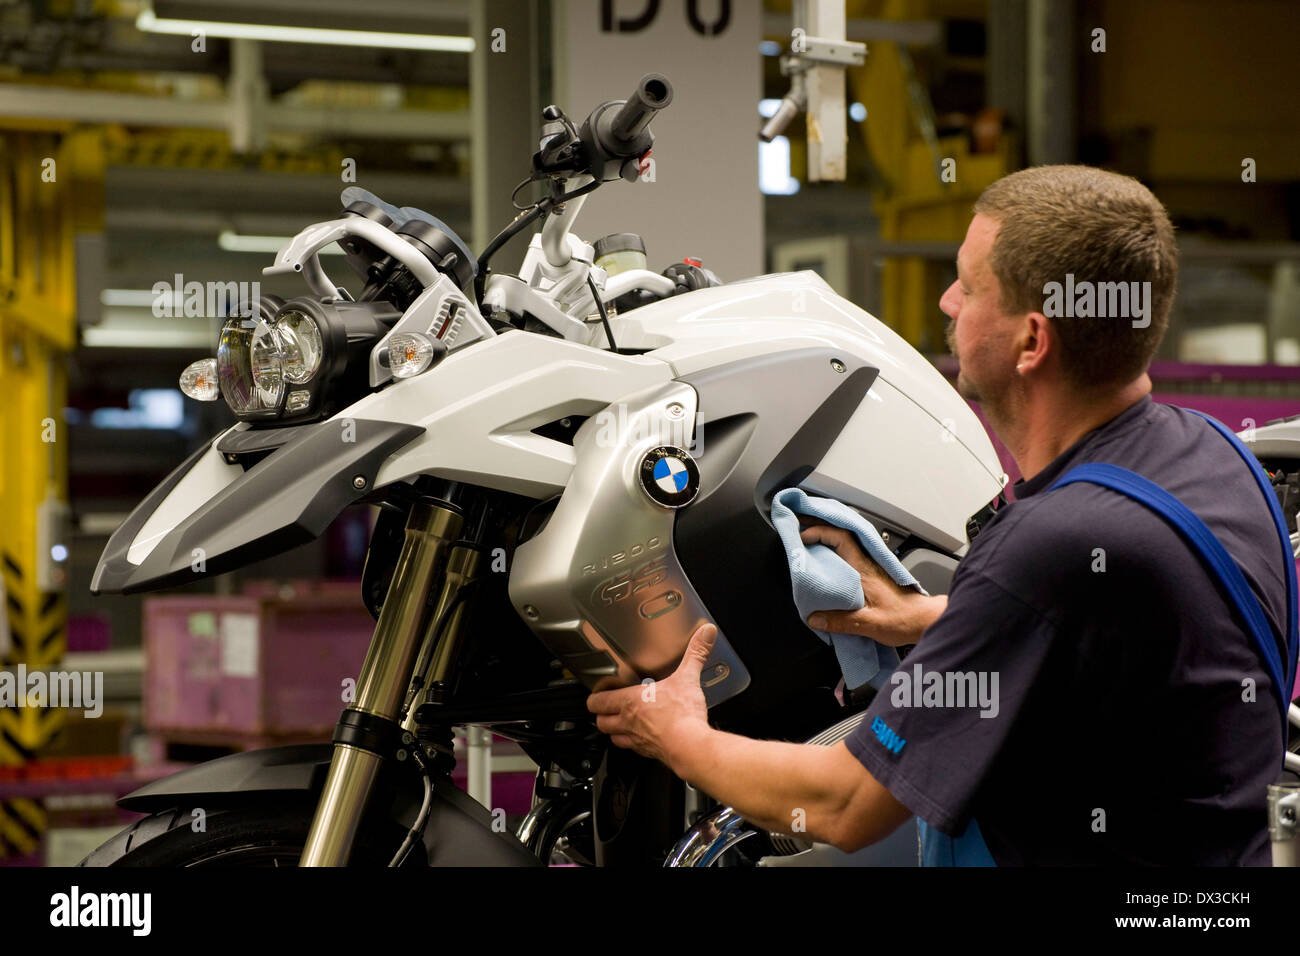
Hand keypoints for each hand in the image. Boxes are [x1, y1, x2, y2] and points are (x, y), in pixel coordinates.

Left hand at [586, 622, 716, 768]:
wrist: (690, 746)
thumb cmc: (682, 715)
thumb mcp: (688, 677)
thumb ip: (695, 653)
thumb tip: (705, 633)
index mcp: (631, 701)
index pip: (598, 701)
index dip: (594, 698)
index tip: (596, 695)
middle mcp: (629, 722)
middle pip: (601, 722)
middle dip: (601, 716)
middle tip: (605, 710)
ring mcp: (637, 740)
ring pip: (614, 738)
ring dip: (614, 732)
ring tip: (619, 725)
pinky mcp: (649, 753)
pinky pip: (634, 750)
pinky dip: (634, 744)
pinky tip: (643, 740)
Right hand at [799, 522, 946, 645]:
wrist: (925, 620)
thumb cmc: (905, 619)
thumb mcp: (869, 624)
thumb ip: (840, 621)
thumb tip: (814, 618)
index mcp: (864, 570)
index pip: (841, 538)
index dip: (820, 532)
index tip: (803, 537)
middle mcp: (867, 564)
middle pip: (842, 535)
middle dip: (820, 527)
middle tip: (800, 526)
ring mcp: (871, 568)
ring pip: (846, 544)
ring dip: (828, 537)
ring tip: (809, 538)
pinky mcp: (873, 576)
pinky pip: (850, 556)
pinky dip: (835, 551)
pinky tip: (827, 559)